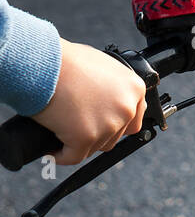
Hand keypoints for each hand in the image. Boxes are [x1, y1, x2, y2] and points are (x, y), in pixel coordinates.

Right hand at [32, 40, 146, 164]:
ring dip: (81, 143)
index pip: (133, 119)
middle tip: (77, 123)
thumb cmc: (63, 60)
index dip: (116, 124)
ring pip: (96, 146)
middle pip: (115, 135)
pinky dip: (63, 156)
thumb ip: (113, 86)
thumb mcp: (100, 66)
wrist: (39, 60)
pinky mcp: (85, 137)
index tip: (102, 123)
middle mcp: (126, 108)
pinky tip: (53, 151)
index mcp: (134, 89)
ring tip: (63, 129)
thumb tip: (111, 101)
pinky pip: (74, 156)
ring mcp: (108, 124)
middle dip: (97, 133)